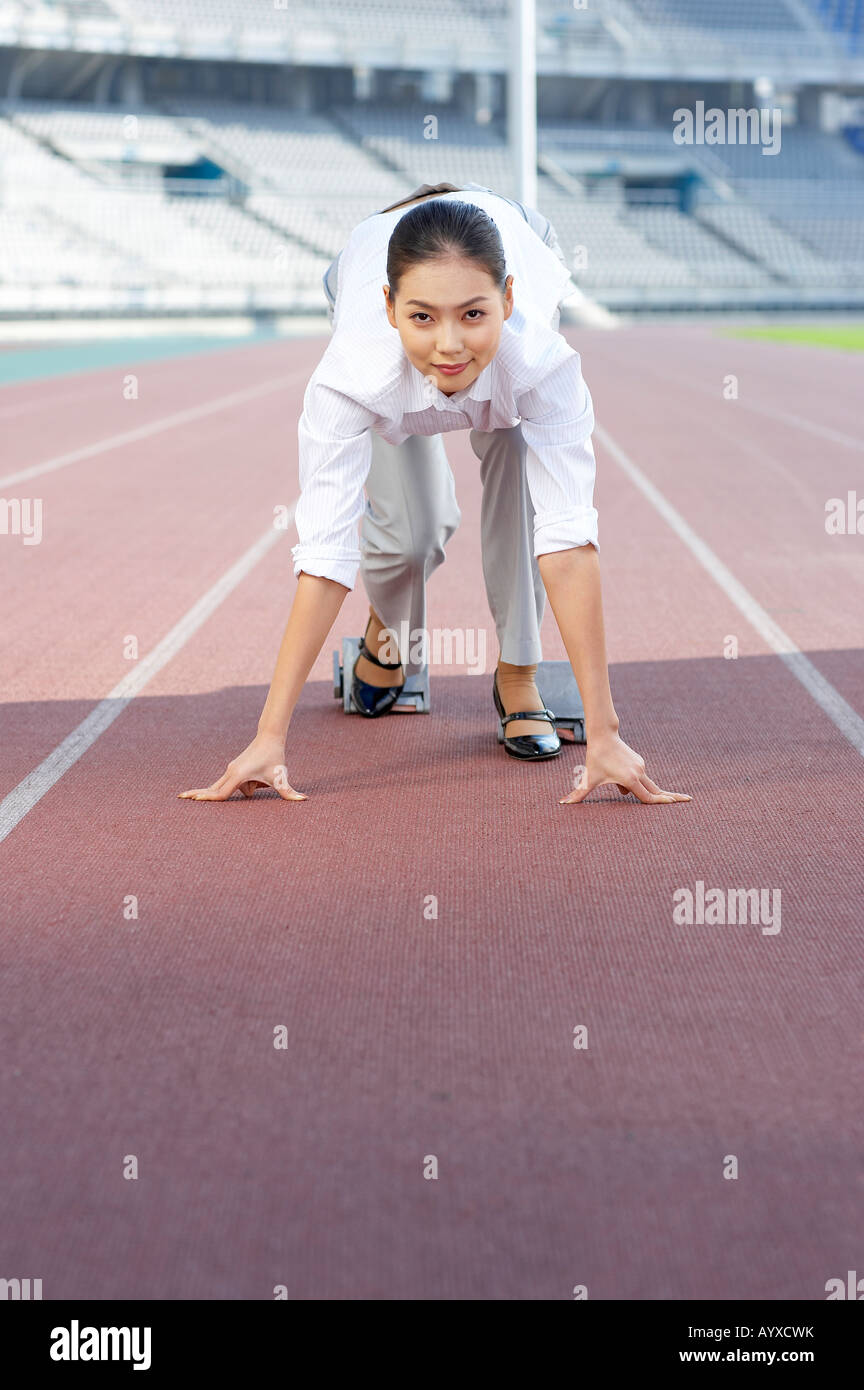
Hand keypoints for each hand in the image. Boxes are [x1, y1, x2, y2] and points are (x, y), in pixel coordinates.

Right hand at [178, 734, 306, 801]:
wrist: (269, 738)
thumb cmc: (275, 758)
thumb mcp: (282, 777)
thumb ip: (290, 792)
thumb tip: (304, 800)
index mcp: (239, 775)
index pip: (222, 793)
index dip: (209, 799)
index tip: (195, 801)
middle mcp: (231, 772)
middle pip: (213, 789)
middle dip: (197, 794)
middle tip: (180, 798)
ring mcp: (230, 770)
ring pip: (232, 788)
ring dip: (250, 788)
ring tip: (264, 774)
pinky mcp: (233, 769)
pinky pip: (234, 783)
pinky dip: (245, 785)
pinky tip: (259, 772)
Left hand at [560, 732, 690, 805]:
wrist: (603, 736)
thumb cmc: (595, 758)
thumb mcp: (588, 778)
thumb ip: (578, 793)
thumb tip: (563, 803)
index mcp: (630, 779)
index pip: (648, 797)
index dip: (661, 803)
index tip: (675, 804)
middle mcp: (639, 773)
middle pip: (657, 791)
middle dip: (671, 797)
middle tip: (689, 801)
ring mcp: (641, 767)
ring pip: (644, 785)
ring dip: (636, 791)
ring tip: (618, 779)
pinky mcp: (639, 763)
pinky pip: (639, 778)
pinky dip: (632, 783)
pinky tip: (617, 778)